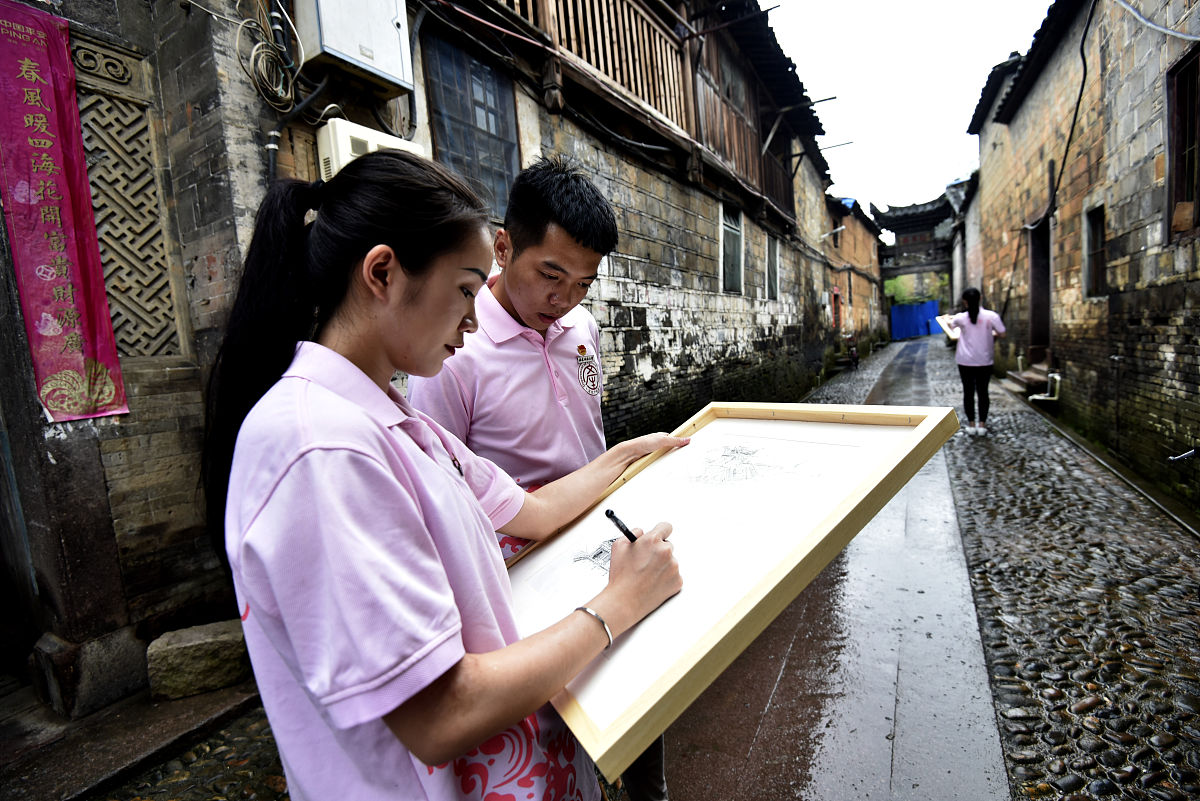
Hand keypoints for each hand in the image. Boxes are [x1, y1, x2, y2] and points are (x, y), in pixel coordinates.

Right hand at [596, 521, 681, 635]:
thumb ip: (632, 534)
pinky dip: (665, 578)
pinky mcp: (677, 581)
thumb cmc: (621, 576)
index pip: (666, 527)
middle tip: (646, 561)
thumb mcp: (618, 546)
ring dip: (661, 565)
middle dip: (658, 551)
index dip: (660, 531)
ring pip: (670, 561)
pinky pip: (673, 575)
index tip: (659, 535)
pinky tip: (652, 582)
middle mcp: (666, 552)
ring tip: (646, 575)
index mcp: (652, 541)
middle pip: (667, 545)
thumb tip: (641, 532)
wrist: (624, 601)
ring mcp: (673, 567)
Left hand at [615, 433, 690, 465]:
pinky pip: (661, 462)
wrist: (630, 453)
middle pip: (672, 449)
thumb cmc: (643, 443)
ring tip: (680, 465)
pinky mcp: (652, 459)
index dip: (682, 443)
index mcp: (662, 436)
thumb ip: (675, 440)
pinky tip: (668, 468)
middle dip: (677, 453)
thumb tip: (688, 439)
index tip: (692, 447)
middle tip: (688, 458)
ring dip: (671, 460)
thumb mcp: (663, 440)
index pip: (675, 439)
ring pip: (667, 457)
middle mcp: (659, 444)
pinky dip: (664, 464)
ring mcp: (655, 452)